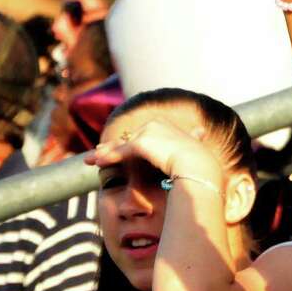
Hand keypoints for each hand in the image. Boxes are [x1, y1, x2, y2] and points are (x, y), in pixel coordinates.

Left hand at [86, 119, 222, 181]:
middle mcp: (156, 124)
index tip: (121, 148)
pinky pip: (120, 152)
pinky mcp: (141, 143)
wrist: (199, 166)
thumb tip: (198, 139)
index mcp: (167, 125)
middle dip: (113, 146)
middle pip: (129, 137)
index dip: (130, 143)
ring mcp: (148, 132)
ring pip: (122, 144)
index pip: (142, 134)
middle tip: (99, 152)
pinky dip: (107, 158)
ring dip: (105, 152)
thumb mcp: (192, 153)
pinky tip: (96, 164)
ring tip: (91, 159)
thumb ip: (187, 149)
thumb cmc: (200, 165)